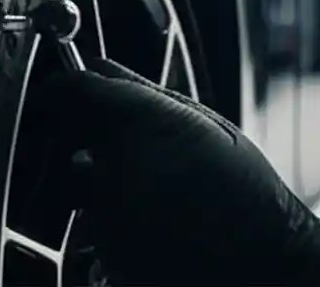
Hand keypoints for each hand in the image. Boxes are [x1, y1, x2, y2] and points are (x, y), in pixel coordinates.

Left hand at [37, 58, 319, 285]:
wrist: (266, 256)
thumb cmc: (241, 186)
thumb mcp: (199, 121)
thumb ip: (137, 90)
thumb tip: (93, 63)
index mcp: (142, 124)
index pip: (72, 92)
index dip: (57, 88)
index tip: (53, 91)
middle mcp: (119, 167)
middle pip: (67, 143)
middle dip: (82, 143)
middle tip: (118, 150)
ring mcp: (112, 216)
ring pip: (78, 191)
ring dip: (98, 188)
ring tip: (150, 194)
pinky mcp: (110, 256)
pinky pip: (91, 230)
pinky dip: (111, 225)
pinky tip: (152, 223)